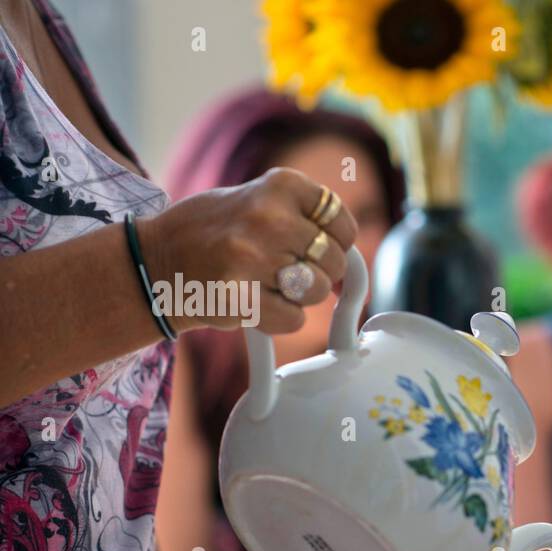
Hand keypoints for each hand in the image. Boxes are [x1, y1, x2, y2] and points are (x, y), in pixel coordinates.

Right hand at [135, 167, 358, 334]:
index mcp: (278, 185)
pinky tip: (254, 302)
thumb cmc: (211, 233)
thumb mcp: (255, 201)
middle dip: (319, 273)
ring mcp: (253, 258)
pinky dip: (281, 319)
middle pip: (333, 260)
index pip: (340, 221)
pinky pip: (294, 319)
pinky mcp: (241, 298)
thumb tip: (355, 263)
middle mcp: (268, 217)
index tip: (324, 249)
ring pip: (315, 291)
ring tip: (265, 283)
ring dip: (298, 296)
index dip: (339, 242)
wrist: (152, 261)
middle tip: (287, 270)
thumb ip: (303, 219)